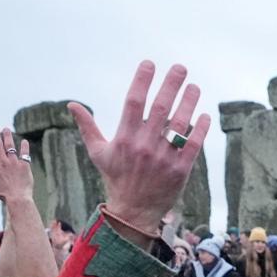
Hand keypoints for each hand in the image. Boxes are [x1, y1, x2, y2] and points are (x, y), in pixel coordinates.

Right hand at [0, 127, 33, 202]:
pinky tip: (25, 141)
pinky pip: (25, 154)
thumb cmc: (2, 195)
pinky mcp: (24, 166)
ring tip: (6, 129)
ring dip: (8, 136)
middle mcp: (3, 162)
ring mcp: (14, 163)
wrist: (18, 198)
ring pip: (10, 146)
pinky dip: (25, 147)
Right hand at [68, 61, 209, 233]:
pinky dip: (200, 129)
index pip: (134, 102)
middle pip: (160, 107)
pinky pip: (193, 144)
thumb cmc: (115, 178)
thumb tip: (72, 104)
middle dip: (171, 85)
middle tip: (180, 67)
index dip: (142, 81)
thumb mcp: (98, 153)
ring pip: (179, 124)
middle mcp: (144, 146)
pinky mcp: (180, 170)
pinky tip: (204, 115)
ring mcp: (164, 158)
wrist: (133, 212)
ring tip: (194, 87)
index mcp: (124, 138)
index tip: (149, 64)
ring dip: (189, 102)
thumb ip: (88, 127)